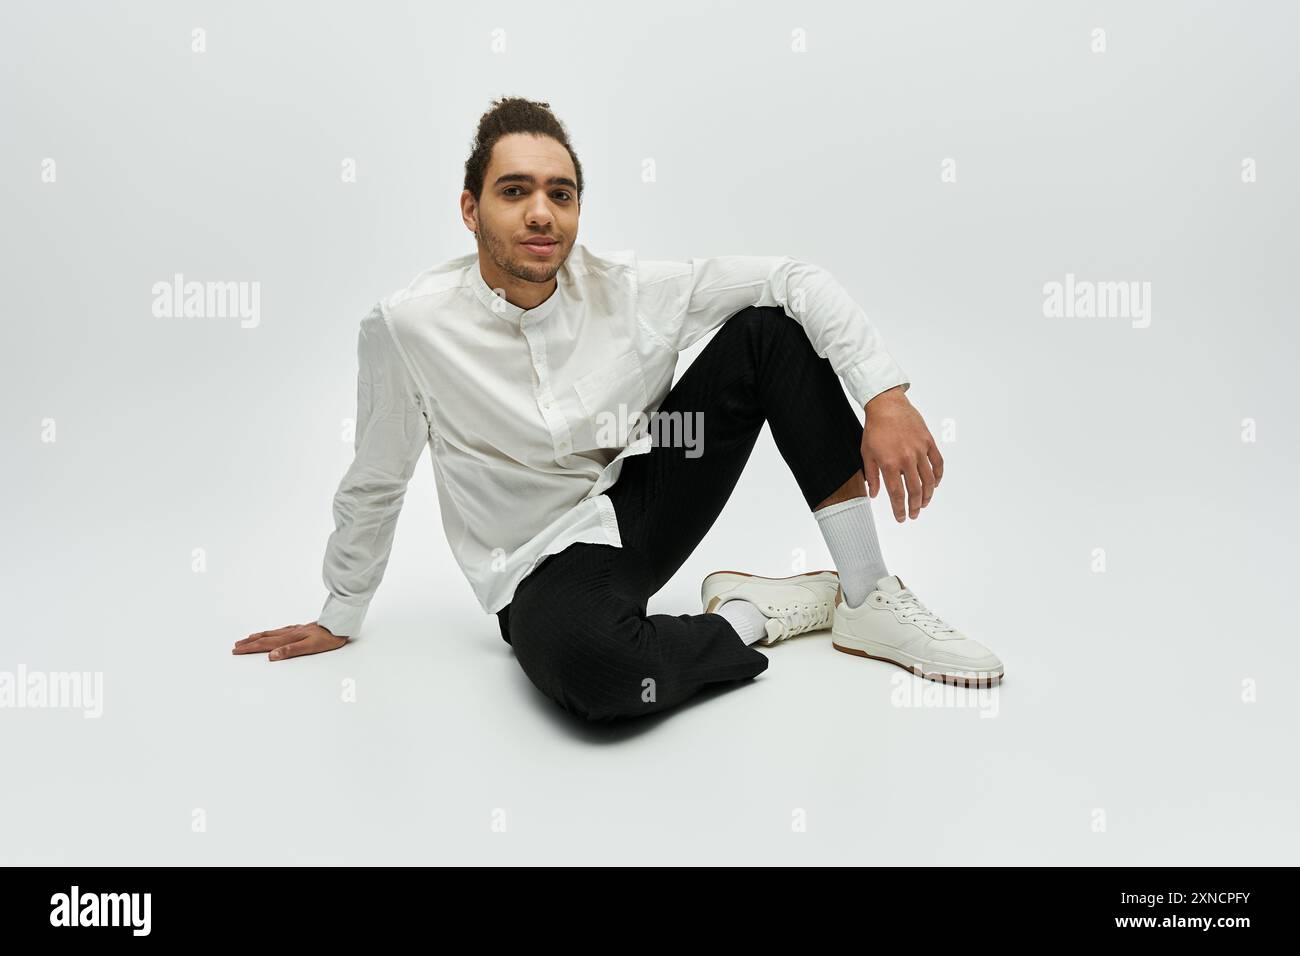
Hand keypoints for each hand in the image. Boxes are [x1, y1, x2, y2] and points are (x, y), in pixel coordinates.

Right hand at [233, 622, 347, 660]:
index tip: (236, 651)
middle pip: (265, 638)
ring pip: (271, 633)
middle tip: (235, 646)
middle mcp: (290, 633)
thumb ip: (290, 651)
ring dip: (257, 637)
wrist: (340, 625)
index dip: (250, 648)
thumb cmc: (328, 638)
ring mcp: (295, 630)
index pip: (265, 645)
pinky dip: (270, 633)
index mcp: (290, 638)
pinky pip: (280, 631)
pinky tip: (271, 633)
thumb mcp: (310, 647)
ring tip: (247, 638)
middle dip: (249, 643)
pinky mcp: (301, 629)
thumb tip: (271, 656)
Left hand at [861, 386, 943, 521]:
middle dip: (915, 506)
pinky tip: (935, 484)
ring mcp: (920, 450)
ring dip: (928, 495)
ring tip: (924, 503)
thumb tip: (874, 495)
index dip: (899, 509)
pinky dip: (938, 476)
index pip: (897, 494)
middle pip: (914, 491)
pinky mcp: (928, 442)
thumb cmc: (875, 429)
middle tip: (914, 514)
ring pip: (929, 480)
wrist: (887, 405)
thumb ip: (872, 476)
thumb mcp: (866, 453)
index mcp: (889, 464)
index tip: (901, 518)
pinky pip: (938, 463)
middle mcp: (906, 459)